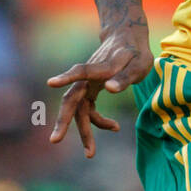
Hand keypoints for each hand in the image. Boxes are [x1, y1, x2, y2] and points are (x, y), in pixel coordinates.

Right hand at [48, 30, 153, 157]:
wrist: (126, 37)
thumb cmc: (135, 51)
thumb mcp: (139, 64)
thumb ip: (125, 78)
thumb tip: (108, 89)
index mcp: (102, 67)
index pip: (81, 71)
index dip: (67, 77)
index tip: (51, 82)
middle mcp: (89, 76)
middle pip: (72, 99)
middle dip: (63, 121)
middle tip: (55, 140)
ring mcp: (87, 83)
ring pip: (79, 109)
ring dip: (83, 130)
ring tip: (90, 153)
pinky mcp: (91, 89)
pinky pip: (88, 109)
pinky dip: (98, 120)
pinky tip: (114, 127)